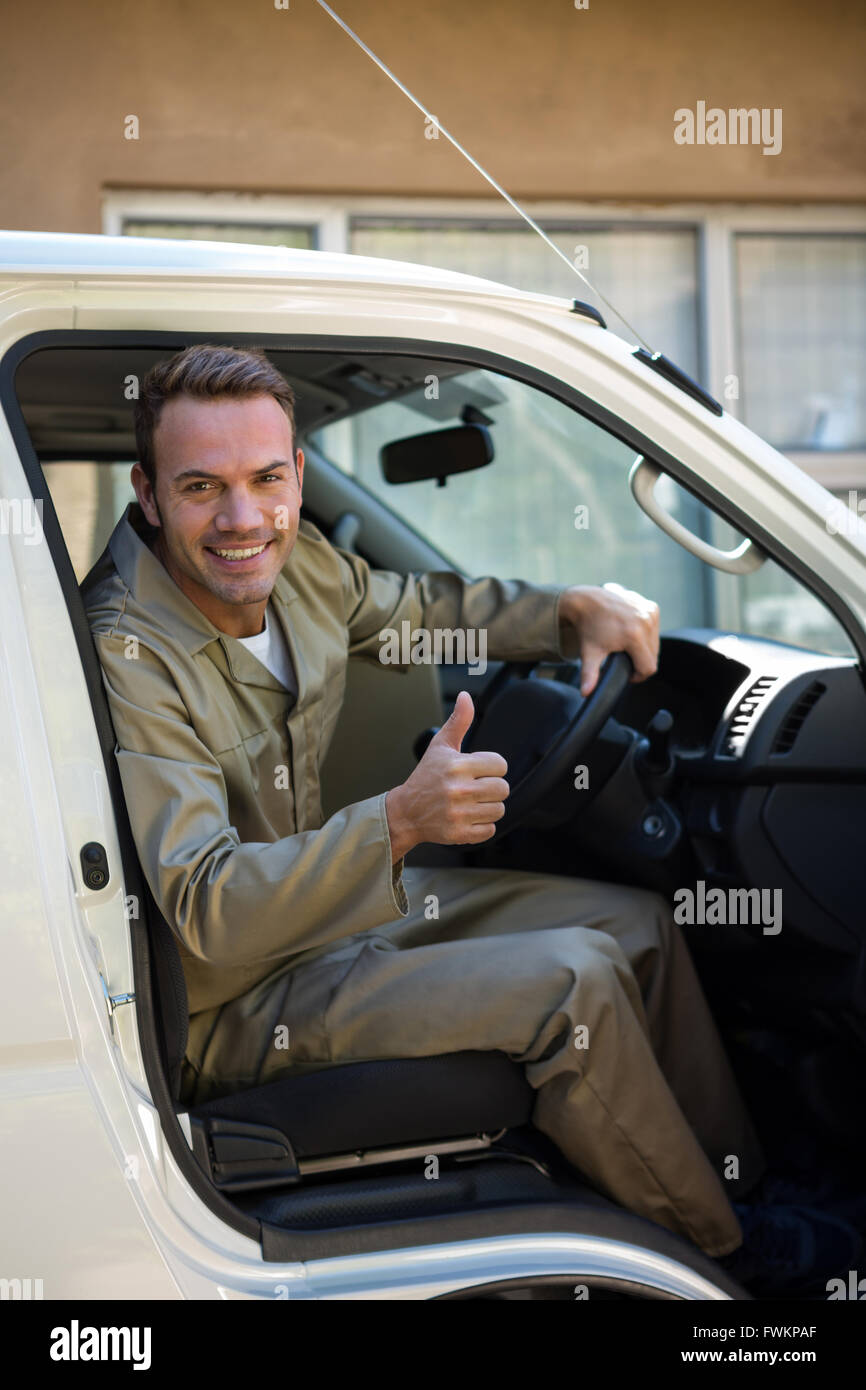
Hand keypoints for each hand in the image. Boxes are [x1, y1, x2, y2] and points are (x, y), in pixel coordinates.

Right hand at [385, 691, 508, 860]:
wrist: (406, 811)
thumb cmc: (426, 776)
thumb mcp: (440, 746)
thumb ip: (458, 721)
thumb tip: (465, 696)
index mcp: (457, 765)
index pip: (500, 765)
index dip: (491, 767)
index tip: (478, 771)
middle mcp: (458, 789)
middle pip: (503, 789)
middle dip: (492, 788)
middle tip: (476, 788)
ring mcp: (458, 813)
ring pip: (498, 810)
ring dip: (488, 807)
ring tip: (471, 803)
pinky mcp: (459, 834)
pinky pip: (490, 830)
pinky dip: (482, 826)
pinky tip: (468, 817)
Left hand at [560, 582, 659, 695]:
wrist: (586, 602)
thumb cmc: (588, 627)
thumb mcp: (589, 653)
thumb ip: (589, 675)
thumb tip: (585, 693)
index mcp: (634, 636)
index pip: (648, 667)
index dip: (638, 675)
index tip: (628, 673)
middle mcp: (646, 622)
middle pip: (653, 656)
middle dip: (640, 661)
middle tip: (625, 658)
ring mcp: (650, 613)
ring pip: (656, 643)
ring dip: (644, 648)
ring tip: (627, 646)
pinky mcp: (651, 607)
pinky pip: (655, 629)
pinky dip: (646, 634)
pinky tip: (632, 633)